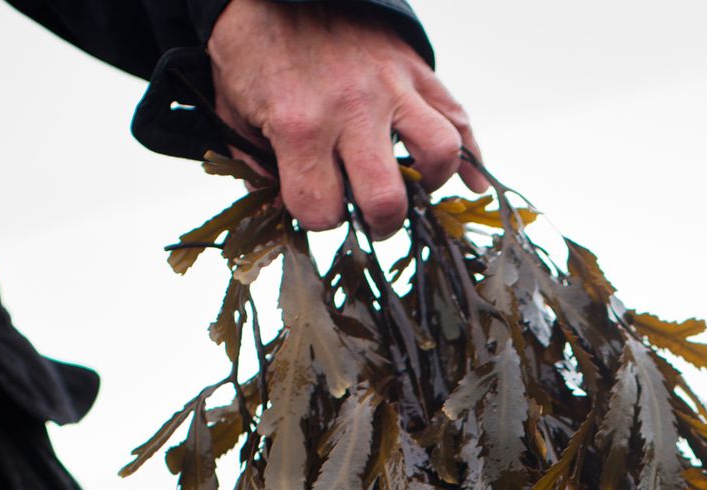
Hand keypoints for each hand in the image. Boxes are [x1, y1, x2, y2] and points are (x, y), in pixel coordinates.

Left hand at [207, 0, 486, 239]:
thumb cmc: (253, 50)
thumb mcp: (236, 112)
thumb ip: (260, 167)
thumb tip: (289, 209)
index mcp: (299, 124)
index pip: (321, 210)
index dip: (318, 217)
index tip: (316, 203)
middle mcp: (350, 108)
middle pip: (386, 199)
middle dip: (378, 222)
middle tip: (371, 215)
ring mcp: (389, 85)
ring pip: (439, 153)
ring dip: (430, 181)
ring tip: (412, 183)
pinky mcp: (413, 67)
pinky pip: (457, 115)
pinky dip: (471, 154)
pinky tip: (469, 179)